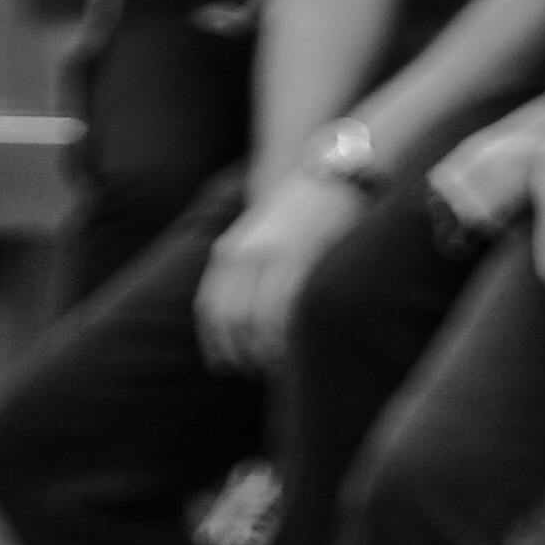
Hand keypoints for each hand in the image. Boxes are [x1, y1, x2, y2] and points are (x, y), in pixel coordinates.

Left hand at [194, 167, 359, 373]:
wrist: (333, 173)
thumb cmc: (299, 210)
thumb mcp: (258, 235)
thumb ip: (244, 268)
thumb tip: (241, 319)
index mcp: (229, 250)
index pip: (210, 310)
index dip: (214, 344)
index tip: (223, 366)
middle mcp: (245, 255)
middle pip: (231, 323)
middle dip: (240, 354)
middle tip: (254, 370)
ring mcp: (274, 259)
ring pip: (257, 324)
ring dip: (265, 353)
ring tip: (276, 365)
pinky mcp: (302, 263)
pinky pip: (286, 314)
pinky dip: (286, 340)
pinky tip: (293, 351)